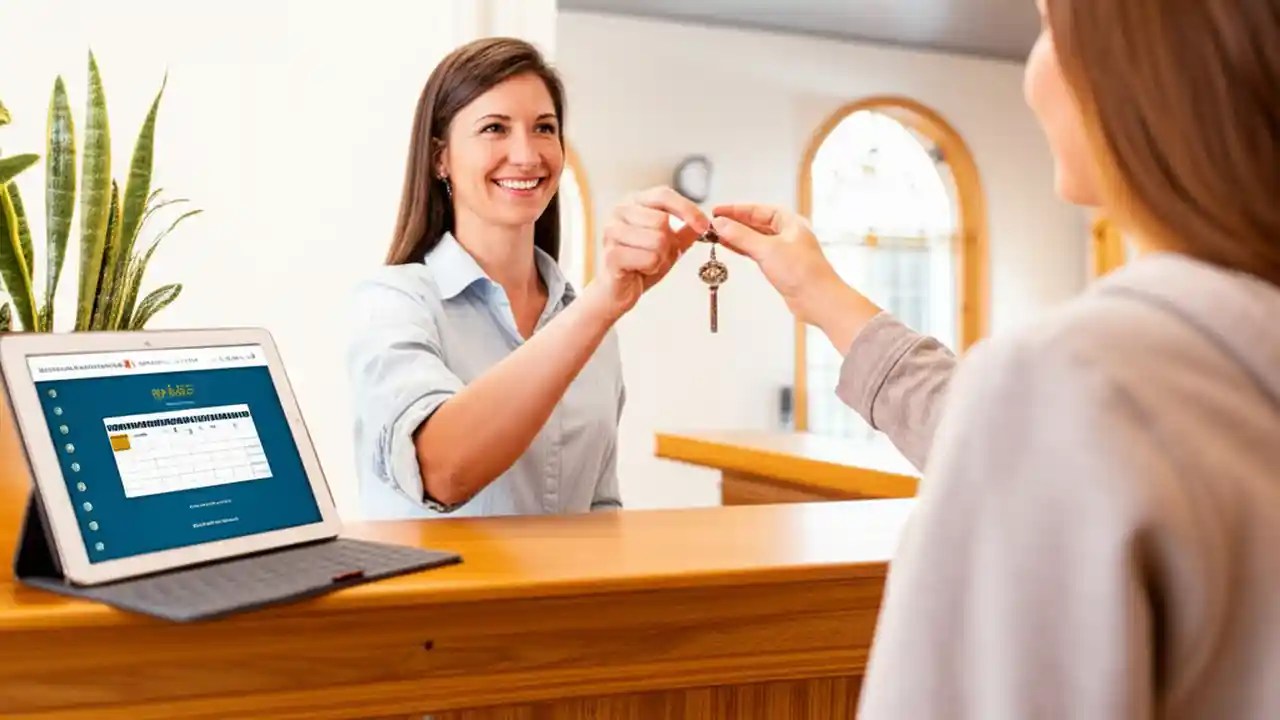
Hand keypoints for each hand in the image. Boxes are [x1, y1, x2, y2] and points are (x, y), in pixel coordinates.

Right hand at [590, 186, 707, 317]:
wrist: (618, 290)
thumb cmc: (642, 263)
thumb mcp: (670, 244)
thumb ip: (687, 230)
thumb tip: (707, 219)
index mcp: (634, 202)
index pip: (663, 194)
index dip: (687, 209)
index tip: (704, 225)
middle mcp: (620, 211)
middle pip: (662, 220)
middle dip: (669, 243)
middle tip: (659, 254)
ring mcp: (612, 232)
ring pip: (657, 240)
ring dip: (660, 257)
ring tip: (649, 263)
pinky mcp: (611, 254)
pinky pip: (649, 259)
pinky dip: (651, 268)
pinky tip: (640, 270)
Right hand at [711, 203, 882, 351]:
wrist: (818, 300)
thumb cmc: (803, 272)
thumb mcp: (767, 249)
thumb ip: (741, 236)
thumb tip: (721, 224)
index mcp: (790, 222)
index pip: (758, 210)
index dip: (736, 210)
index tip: (717, 211)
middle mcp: (787, 233)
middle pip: (755, 223)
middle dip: (734, 223)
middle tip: (713, 223)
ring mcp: (783, 250)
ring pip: (754, 238)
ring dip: (736, 236)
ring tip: (716, 235)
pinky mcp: (779, 266)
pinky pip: (756, 252)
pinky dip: (742, 248)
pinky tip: (729, 246)